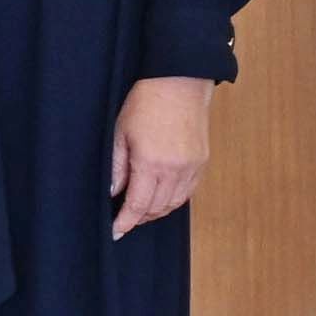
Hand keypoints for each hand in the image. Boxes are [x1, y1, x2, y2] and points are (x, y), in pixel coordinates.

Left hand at [108, 76, 215, 238]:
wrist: (178, 83)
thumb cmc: (144, 104)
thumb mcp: (119, 134)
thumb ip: (116, 168)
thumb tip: (113, 193)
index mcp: (151, 163)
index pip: (138, 205)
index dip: (126, 221)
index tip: (116, 232)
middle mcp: (175, 170)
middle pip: (157, 208)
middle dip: (139, 218)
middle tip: (123, 220)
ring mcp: (192, 167)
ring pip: (174, 204)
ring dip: (156, 211)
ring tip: (139, 211)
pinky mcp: (202, 162)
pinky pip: (188, 192)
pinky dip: (173, 200)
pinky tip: (160, 198)